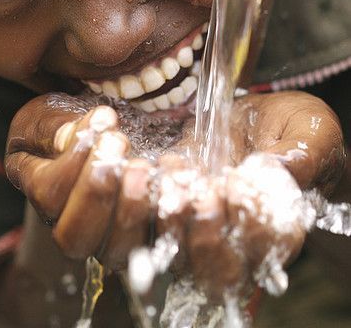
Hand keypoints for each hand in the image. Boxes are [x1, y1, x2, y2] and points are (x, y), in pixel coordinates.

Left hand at [5, 89, 344, 299]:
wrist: (244, 111)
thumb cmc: (282, 130)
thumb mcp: (307, 131)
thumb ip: (302, 155)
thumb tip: (273, 173)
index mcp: (237, 237)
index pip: (221, 267)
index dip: (210, 236)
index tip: (215, 187)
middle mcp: (186, 239)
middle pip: (152, 266)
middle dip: (153, 221)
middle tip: (156, 170)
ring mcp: (145, 218)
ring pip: (101, 246)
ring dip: (104, 201)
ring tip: (119, 150)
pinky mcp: (111, 191)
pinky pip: (72, 207)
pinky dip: (78, 168)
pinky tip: (104, 127)